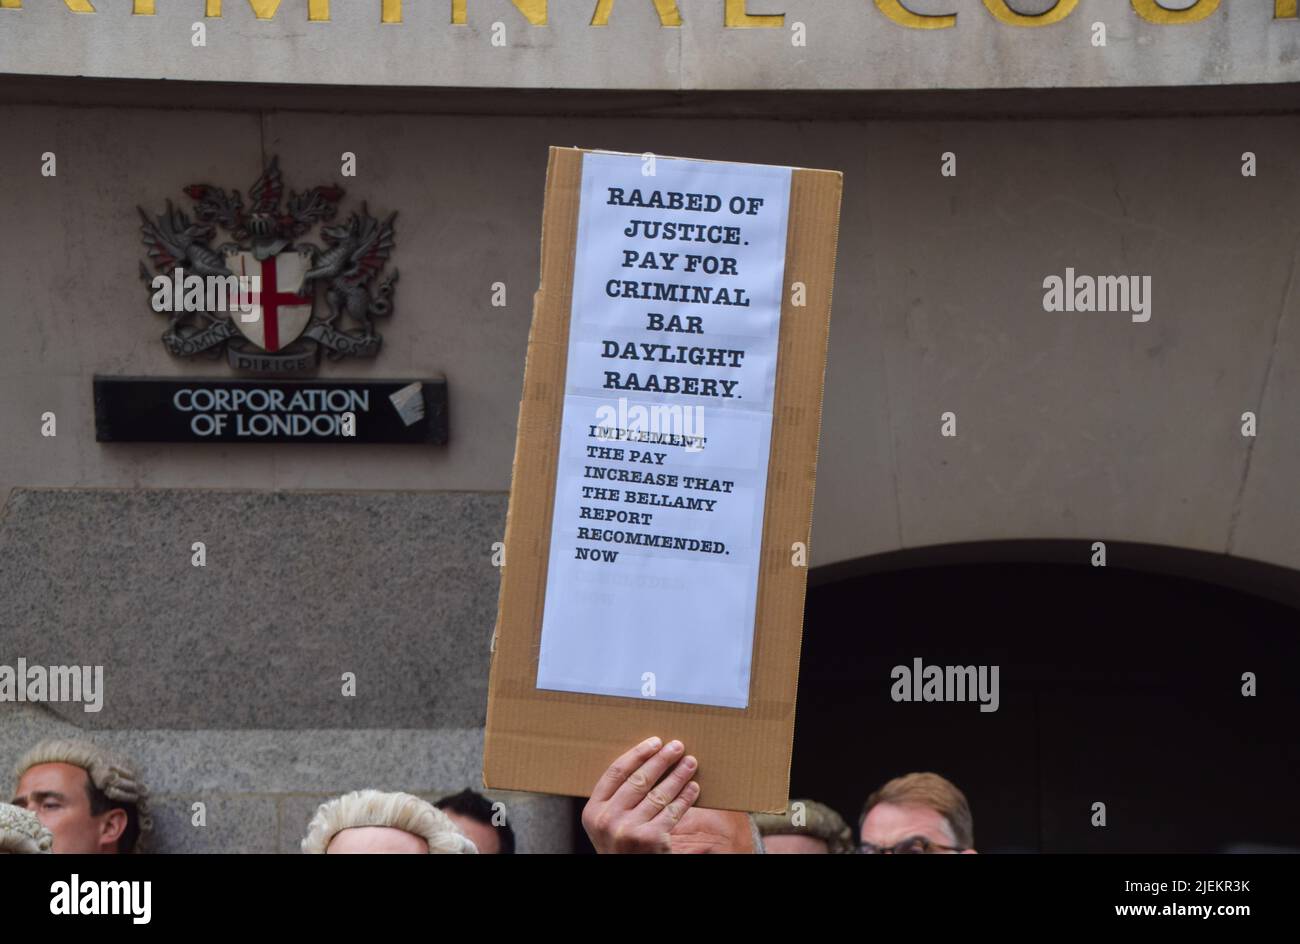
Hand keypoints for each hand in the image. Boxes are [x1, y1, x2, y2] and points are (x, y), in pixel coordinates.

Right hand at [581, 736, 699, 853]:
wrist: (626, 873)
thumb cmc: (621, 845)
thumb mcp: (606, 823)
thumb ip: (616, 798)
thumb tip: (647, 760)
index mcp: (592, 811)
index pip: (616, 772)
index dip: (637, 754)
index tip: (655, 742)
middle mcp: (607, 820)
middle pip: (639, 779)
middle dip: (661, 759)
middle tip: (677, 746)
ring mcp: (628, 830)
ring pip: (659, 793)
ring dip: (678, 775)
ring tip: (690, 762)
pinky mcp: (651, 839)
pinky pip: (672, 811)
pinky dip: (685, 797)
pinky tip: (693, 787)